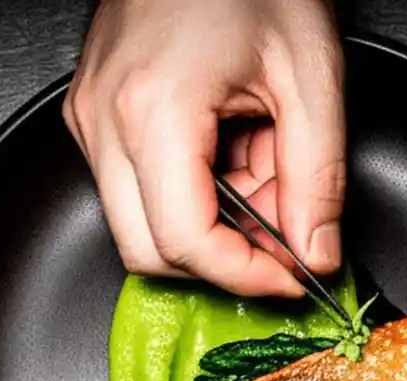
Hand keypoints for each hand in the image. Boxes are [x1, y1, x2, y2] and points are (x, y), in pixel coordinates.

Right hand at [63, 0, 345, 296]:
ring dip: (210, 221)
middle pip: (148, 251)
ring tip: (261, 162)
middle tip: (282, 228)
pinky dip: (191, 188)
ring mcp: (90, 115)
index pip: (187, 244)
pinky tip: (231, 145)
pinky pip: (133, 184)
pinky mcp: (92, 111)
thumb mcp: (310, 78)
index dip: (246, 276)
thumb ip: (317, 180)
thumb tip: (316, 252)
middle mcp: (105, 120)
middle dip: (223, 258)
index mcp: (155, 111)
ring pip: (139, 223)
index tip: (290, 276)